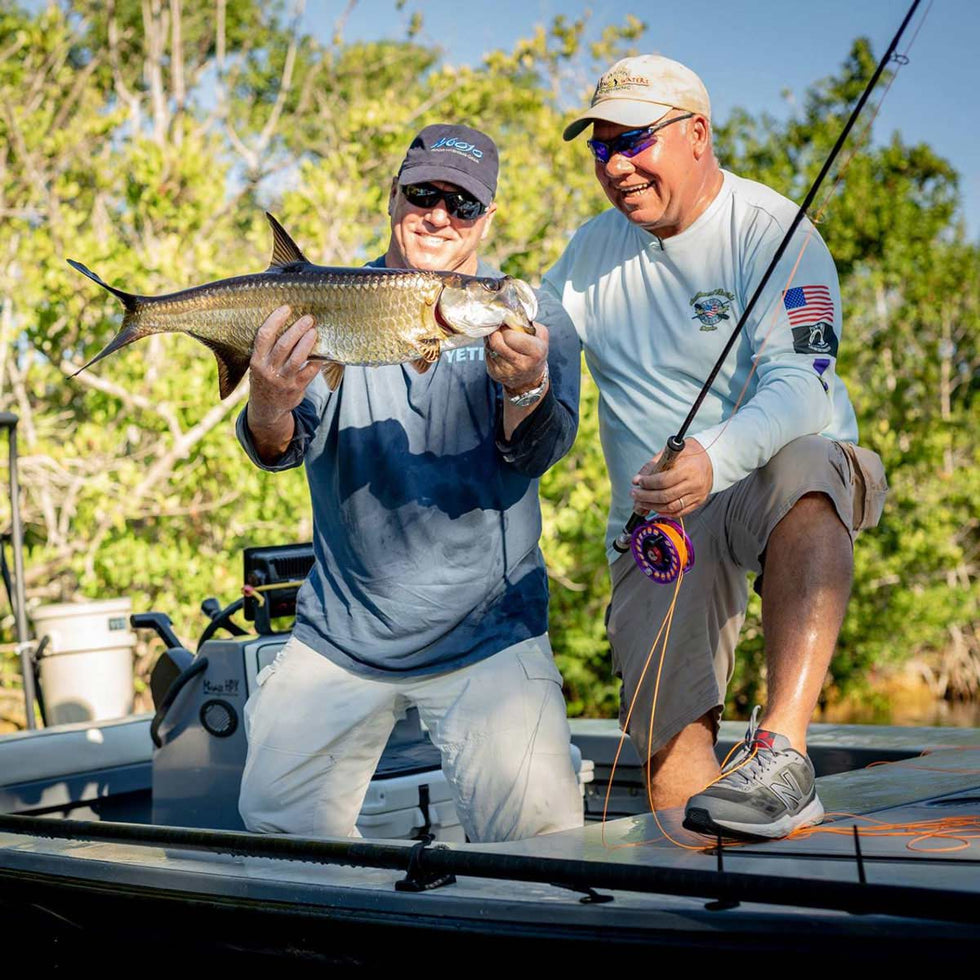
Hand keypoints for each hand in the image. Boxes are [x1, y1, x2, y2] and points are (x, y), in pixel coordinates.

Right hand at [247, 305, 320, 426]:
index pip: (264, 336)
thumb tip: (286, 321)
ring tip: (314, 331)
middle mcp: (268, 370)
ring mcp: (283, 380)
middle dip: (297, 329)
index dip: (275, 320)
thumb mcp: (259, 364)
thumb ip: (268, 348)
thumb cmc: (264, 379)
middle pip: (284, 345)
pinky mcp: (296, 388)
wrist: (267, 408)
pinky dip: (316, 361)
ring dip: (308, 342)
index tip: (286, 308)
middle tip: (308, 318)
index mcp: (257, 361)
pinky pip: (309, 372)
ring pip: (297, 358)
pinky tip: (322, 352)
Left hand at [484, 320, 548, 393]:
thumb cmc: (535, 352)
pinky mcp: (495, 374)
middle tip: (498, 328)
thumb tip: (507, 315)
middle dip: (495, 332)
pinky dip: (490, 349)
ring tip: (499, 338)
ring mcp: (507, 371)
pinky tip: (498, 349)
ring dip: (491, 340)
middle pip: (496, 342)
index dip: (505, 328)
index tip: (506, 325)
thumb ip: (527, 323)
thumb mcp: (540, 335)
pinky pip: (486, 355)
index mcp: (535, 353)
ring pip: (489, 347)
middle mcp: (521, 365)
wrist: (530, 378)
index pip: (509, 336)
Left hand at [630, 439, 712, 518]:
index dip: (647, 483)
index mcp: (688, 469)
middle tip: (634, 493)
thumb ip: (655, 464)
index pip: (663, 481)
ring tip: (641, 502)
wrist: (713, 459)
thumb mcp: (673, 452)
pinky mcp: (698, 502)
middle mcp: (694, 484)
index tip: (637, 481)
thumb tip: (637, 480)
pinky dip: (664, 512)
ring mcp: (697, 495)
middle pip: (665, 496)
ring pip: (671, 507)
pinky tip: (654, 507)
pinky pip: (679, 512)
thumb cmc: (690, 453)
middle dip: (645, 497)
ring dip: (652, 506)